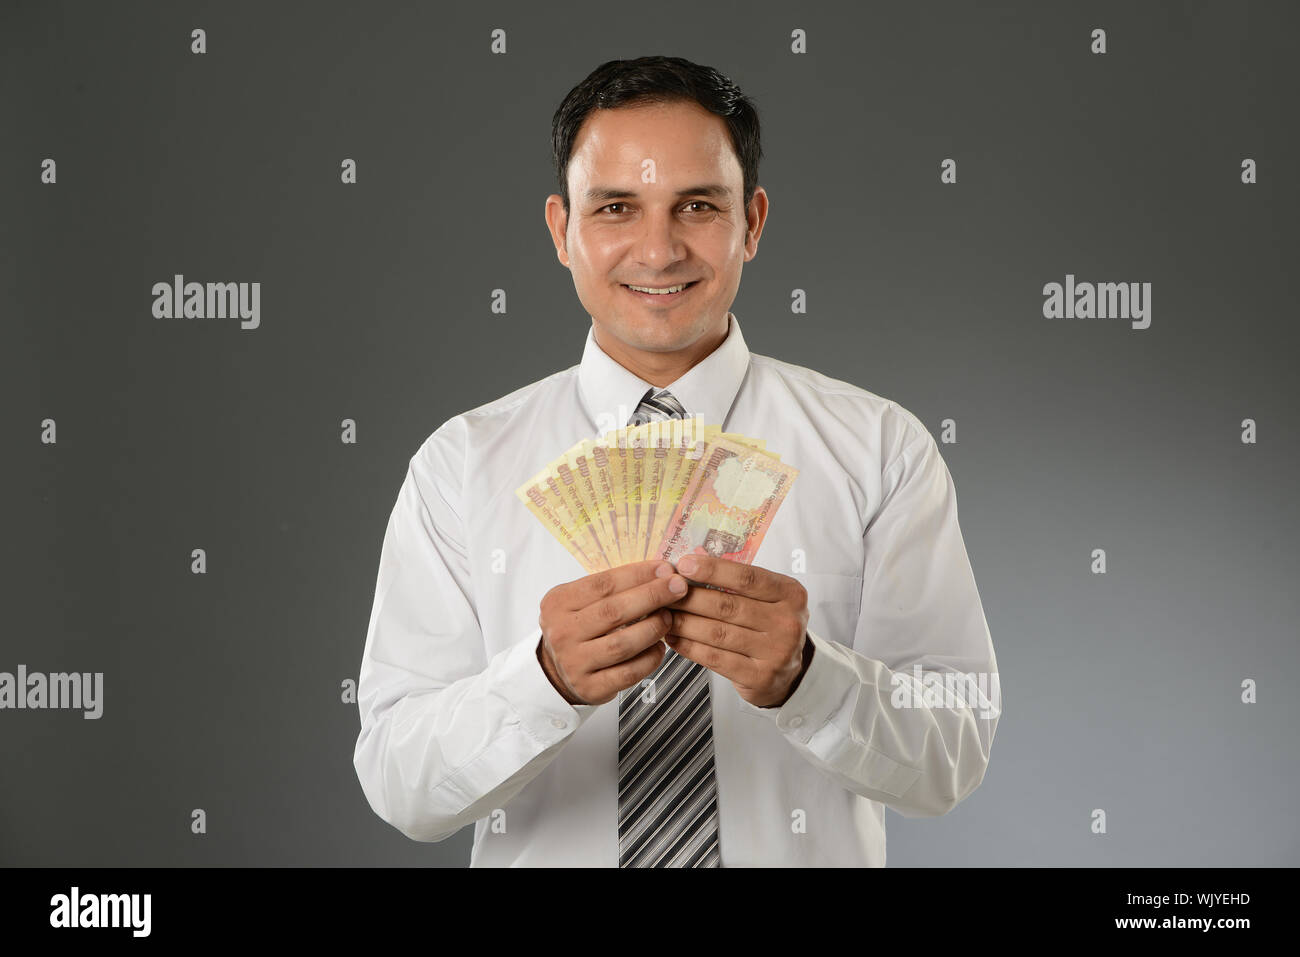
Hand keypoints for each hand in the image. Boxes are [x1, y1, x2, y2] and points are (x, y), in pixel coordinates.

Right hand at [537, 560, 688, 705]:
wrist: (555, 671)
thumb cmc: (576, 628)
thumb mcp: (578, 601)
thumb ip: (609, 588)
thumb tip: (657, 573)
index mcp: (558, 603)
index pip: (602, 584)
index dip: (637, 575)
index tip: (664, 569)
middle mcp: (562, 633)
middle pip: (613, 611)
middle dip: (652, 596)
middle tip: (678, 587)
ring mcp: (574, 662)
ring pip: (622, 644)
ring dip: (653, 628)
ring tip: (669, 618)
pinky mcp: (590, 687)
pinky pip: (628, 673)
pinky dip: (649, 658)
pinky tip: (659, 647)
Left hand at [662, 554, 811, 708]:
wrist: (789, 672)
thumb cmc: (770, 626)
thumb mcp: (766, 598)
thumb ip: (736, 582)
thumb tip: (692, 562)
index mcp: (790, 594)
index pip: (746, 578)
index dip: (712, 570)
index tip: (684, 565)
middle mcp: (787, 622)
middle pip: (728, 606)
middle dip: (690, 598)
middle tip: (665, 593)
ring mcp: (776, 652)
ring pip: (717, 633)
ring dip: (684, 623)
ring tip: (665, 615)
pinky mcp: (760, 677)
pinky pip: (715, 658)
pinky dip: (689, 646)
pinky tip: (674, 638)